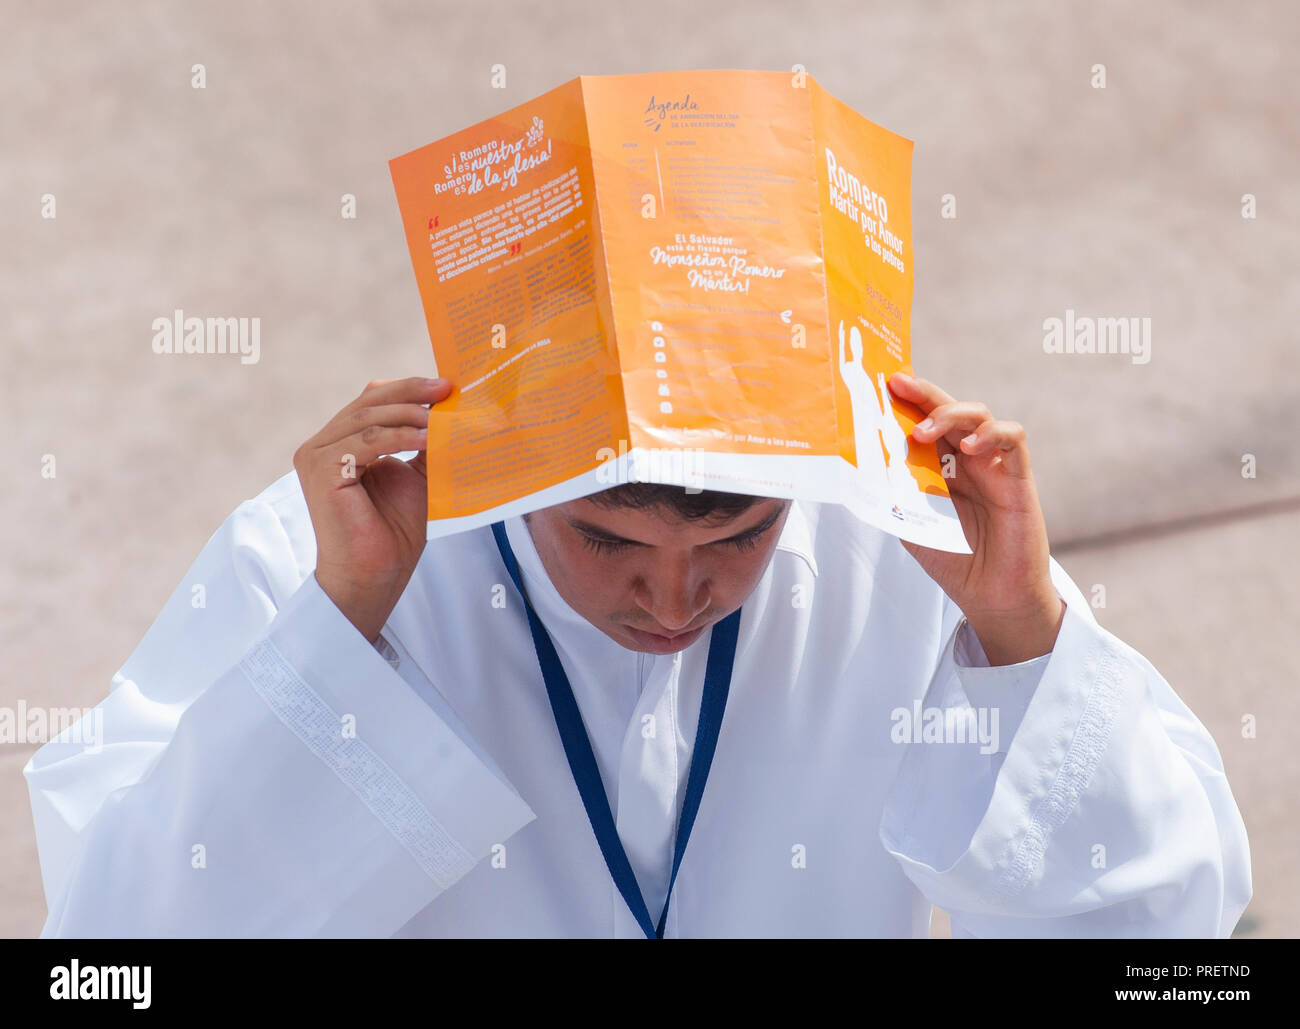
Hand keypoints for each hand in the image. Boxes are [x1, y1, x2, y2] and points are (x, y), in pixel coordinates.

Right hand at [294, 376, 453, 642]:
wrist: (375, 574)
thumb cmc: (394, 532)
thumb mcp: (415, 474)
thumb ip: (423, 442)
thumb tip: (452, 409)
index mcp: (339, 443)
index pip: (371, 401)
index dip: (408, 389)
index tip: (446, 386)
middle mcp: (321, 446)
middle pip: (368, 403)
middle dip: (412, 393)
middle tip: (447, 389)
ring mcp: (316, 457)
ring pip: (368, 419)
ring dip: (410, 415)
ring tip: (443, 418)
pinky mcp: (321, 471)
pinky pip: (366, 442)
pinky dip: (399, 437)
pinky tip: (427, 437)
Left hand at [886, 371, 1064, 664]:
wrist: (992, 596)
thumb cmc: (953, 560)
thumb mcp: (909, 523)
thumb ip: (893, 492)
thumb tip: (864, 464)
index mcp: (939, 466)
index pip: (923, 422)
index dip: (906, 402)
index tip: (882, 386)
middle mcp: (966, 459)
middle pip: (949, 410)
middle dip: (923, 394)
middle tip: (899, 386)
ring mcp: (993, 466)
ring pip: (979, 416)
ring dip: (950, 414)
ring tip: (925, 433)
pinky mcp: (1018, 479)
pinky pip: (1013, 439)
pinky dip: (992, 434)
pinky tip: (971, 448)